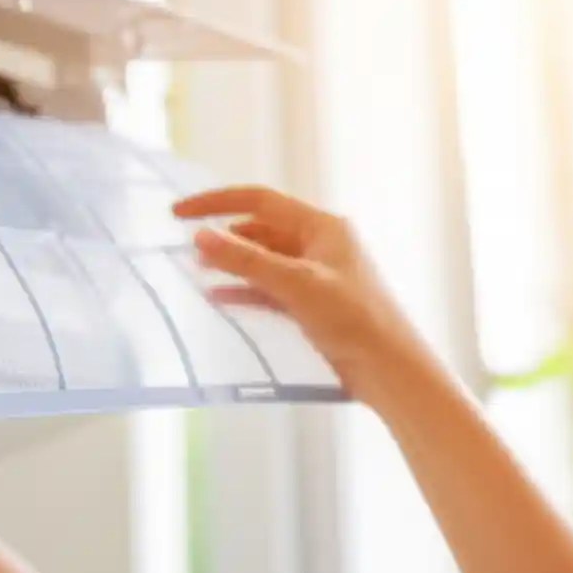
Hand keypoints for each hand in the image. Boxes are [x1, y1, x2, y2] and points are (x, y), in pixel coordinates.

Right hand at [173, 186, 443, 411]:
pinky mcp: (314, 304)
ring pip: (265, 260)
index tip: (180, 213)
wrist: (392, 371)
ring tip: (198, 271)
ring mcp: (317, 275)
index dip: (217, 202)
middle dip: (224, 236)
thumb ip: (246, 260)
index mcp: (323, 226)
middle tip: (186, 247)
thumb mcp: (296, 284)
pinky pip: (271, 288)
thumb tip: (201, 236)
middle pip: (262, 230)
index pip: (260, 201)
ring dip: (233, 263)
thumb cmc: (354, 319)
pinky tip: (220, 298)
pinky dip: (246, 290)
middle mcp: (320, 244)